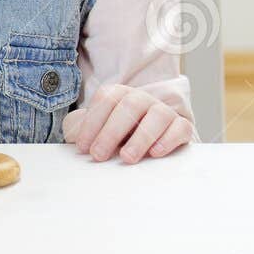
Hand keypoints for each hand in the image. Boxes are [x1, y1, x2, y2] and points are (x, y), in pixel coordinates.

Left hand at [62, 83, 193, 162]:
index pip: (105, 100)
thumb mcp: (96, 131)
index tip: (83, 147)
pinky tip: (155, 153)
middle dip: (111, 131)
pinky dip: (168, 139)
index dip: (92, 123)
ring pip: (157, 115)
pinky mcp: (181, 126)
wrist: (150, 141)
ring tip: (127, 158)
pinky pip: (180, 127)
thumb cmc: (117, 136)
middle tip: (99, 155)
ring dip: (140, 137)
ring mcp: (163, 111)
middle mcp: (142, 99)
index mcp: (119, 95)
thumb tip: (72, 136)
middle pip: (129, 106)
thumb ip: (82, 131)